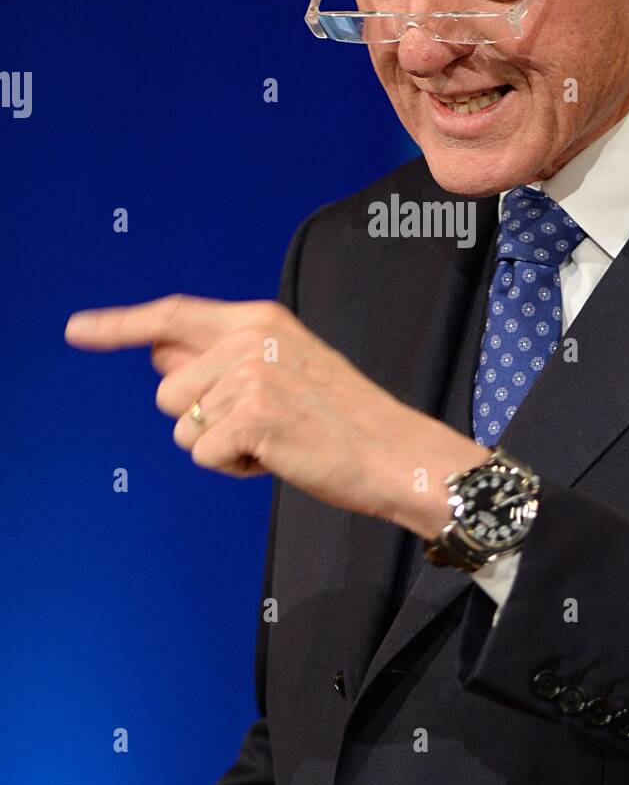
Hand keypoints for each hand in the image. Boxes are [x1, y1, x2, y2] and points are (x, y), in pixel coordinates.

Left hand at [64, 293, 487, 537]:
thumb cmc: (341, 416)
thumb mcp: (283, 365)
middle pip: (168, 387)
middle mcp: (249, 339)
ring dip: (219, 444)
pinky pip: (203, 455)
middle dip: (200, 416)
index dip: (119, 325)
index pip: (171, 316)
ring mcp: (249, 377)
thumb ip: (221, 354)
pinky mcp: (251, 418)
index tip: (78, 331)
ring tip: (274, 438)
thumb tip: (159, 353)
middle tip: (262, 422)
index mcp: (258, 319)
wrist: (393, 450)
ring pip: (182, 426)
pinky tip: (277, 457)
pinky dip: (234, 467)